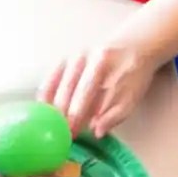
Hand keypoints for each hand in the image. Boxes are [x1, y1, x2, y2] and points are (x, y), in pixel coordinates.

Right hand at [38, 44, 155, 137]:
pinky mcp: (66, 58)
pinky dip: (45, 93)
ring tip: (50, 124)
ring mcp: (73, 56)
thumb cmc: (133, 73)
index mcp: (104, 65)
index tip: (71, 133)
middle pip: (68, 89)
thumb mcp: (132, 95)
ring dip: (53, 106)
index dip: (76, 115)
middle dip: (62, 113)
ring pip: (57, 84)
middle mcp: (85, 57)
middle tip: (59, 133)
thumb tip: (97, 131)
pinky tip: (43, 107)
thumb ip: (115, 114)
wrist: (135, 43)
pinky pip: (51, 77)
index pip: (85, 93)